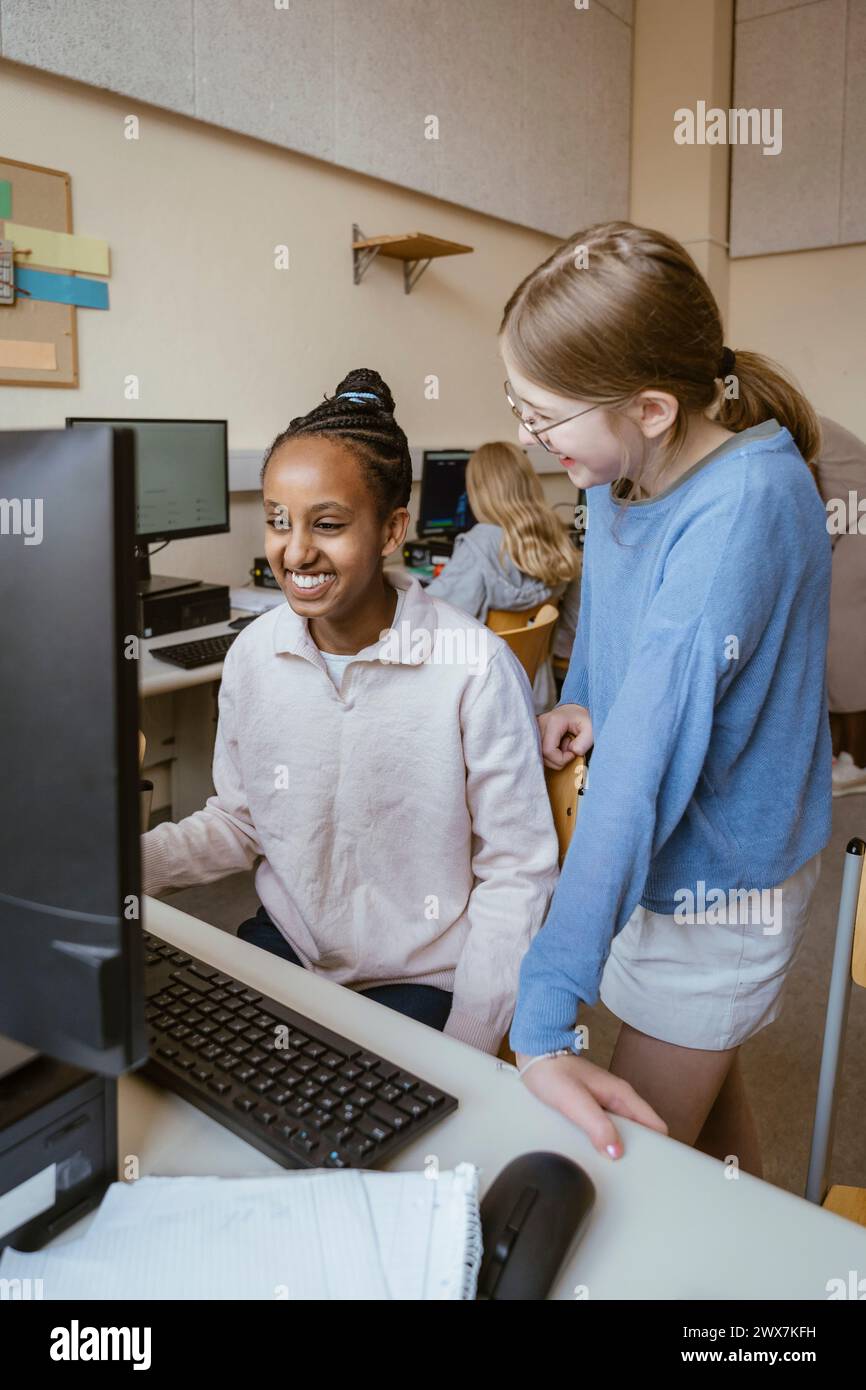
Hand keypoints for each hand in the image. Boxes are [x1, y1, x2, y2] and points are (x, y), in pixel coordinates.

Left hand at [515, 1051, 667, 1157]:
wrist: (535, 1056)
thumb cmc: (553, 1073)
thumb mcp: (575, 1102)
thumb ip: (597, 1126)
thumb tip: (616, 1152)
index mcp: (622, 1095)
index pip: (656, 1125)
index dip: (660, 1147)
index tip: (654, 1167)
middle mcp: (618, 1100)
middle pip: (643, 1132)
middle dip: (640, 1152)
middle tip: (630, 1173)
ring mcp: (606, 1104)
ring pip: (624, 1132)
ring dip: (620, 1148)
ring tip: (612, 1168)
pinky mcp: (592, 1108)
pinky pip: (607, 1130)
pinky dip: (605, 1143)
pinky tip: (594, 1153)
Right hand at [537, 703, 592, 769]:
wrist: (575, 710)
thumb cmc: (583, 720)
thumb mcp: (590, 729)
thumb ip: (585, 742)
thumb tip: (574, 752)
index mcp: (553, 722)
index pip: (548, 751)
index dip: (561, 759)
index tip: (573, 753)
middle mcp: (540, 724)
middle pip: (542, 754)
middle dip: (558, 759)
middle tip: (570, 750)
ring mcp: (535, 728)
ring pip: (540, 754)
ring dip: (554, 757)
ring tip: (565, 746)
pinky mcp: (534, 733)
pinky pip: (539, 751)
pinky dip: (550, 755)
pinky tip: (558, 746)